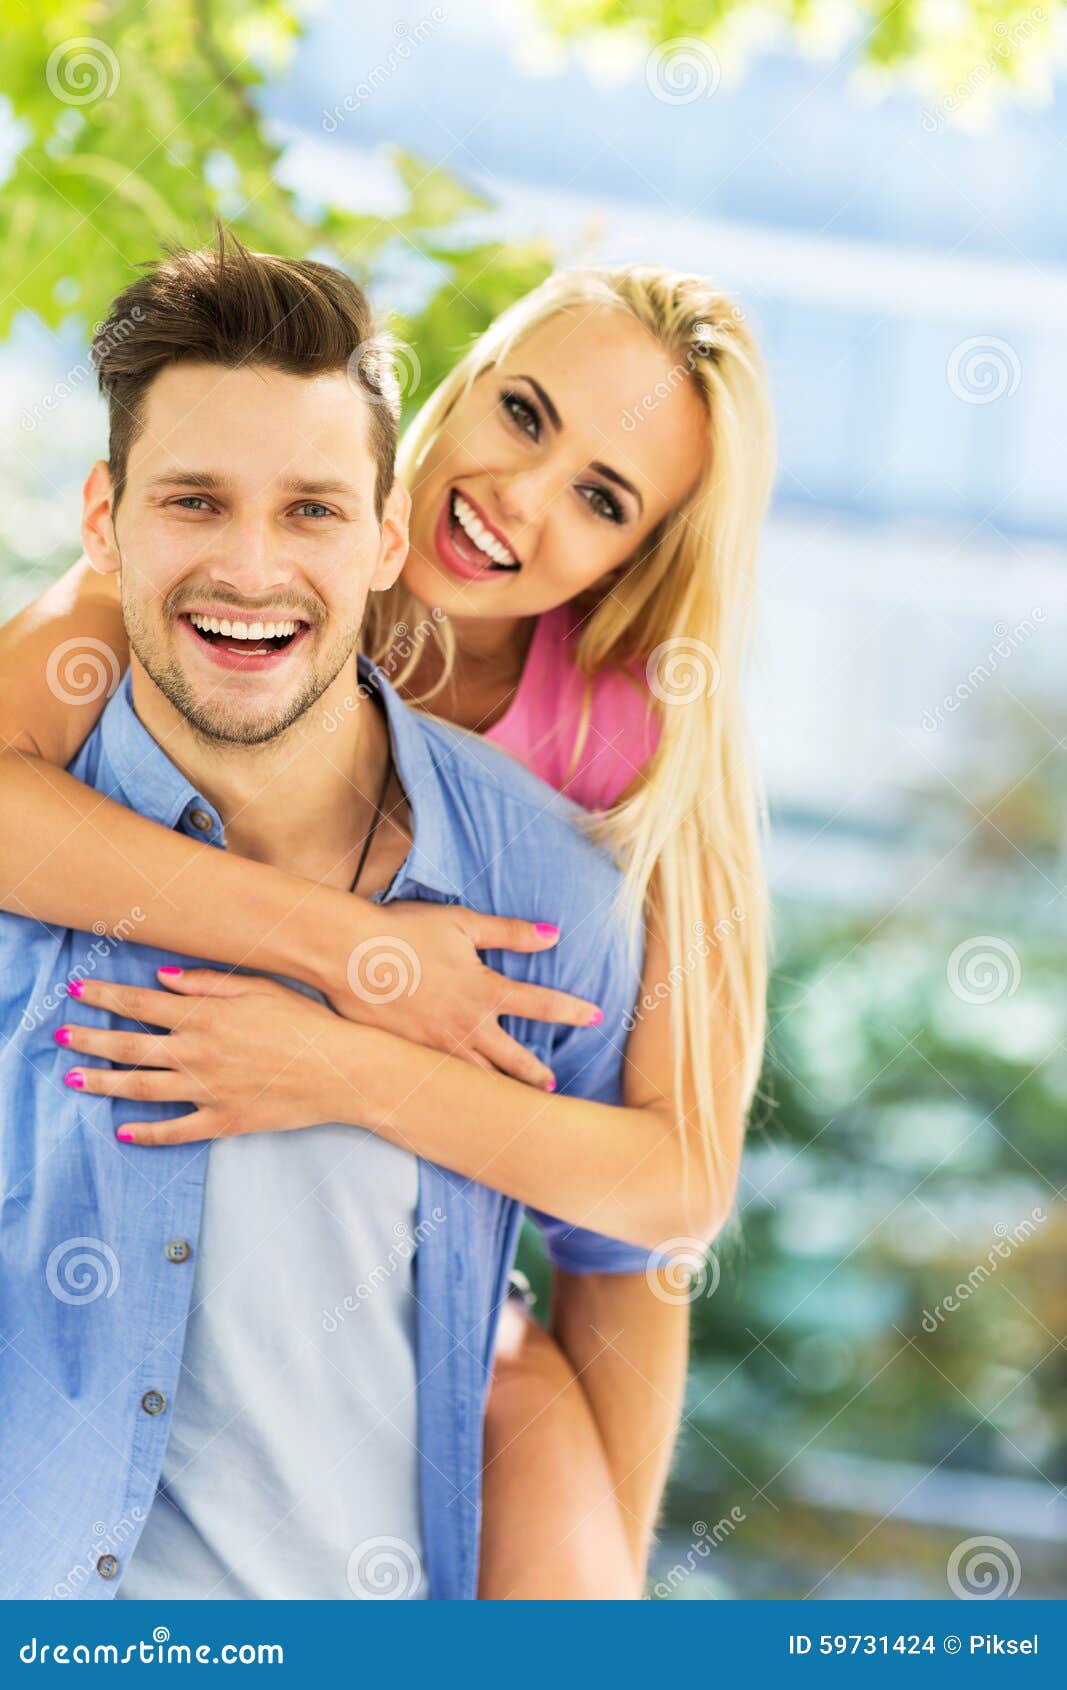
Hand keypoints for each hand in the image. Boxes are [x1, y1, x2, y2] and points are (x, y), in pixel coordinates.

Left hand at [57, 969, 357, 1146]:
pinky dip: (146, 1134)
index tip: (78, 992)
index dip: (104, 997)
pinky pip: (176, 1131)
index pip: (140, 1004)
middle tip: (61, 1037)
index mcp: (204, 1016)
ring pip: (141, 1089)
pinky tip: (124, 1132)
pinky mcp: (223, 1120)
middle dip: (90, 1039)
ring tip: (76, 1080)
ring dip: (104, 1084)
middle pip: (129, 1046)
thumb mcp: (258, 987)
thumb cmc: (305, 1022)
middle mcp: (197, 1053)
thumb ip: (206, 983)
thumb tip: (161, 978)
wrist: (341, 1069)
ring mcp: (207, 1090)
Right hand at [314, 901, 600, 1088]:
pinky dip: (458, 1095)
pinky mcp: (410, 1058)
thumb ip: (510, 933)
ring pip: (479, 1081)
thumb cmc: (405, 933)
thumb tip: (553, 935)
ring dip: (501, 1093)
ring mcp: (438, 1048)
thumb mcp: (463, 924)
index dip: (574, 1011)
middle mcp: (467, 1027)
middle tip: (553, 1087)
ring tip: (514, 1106)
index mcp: (485, 992)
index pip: (542, 1004)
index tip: (598, 1018)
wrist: (349, 955)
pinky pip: (442, 1083)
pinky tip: (461, 1102)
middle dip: (537, 1075)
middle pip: (515, 1061)